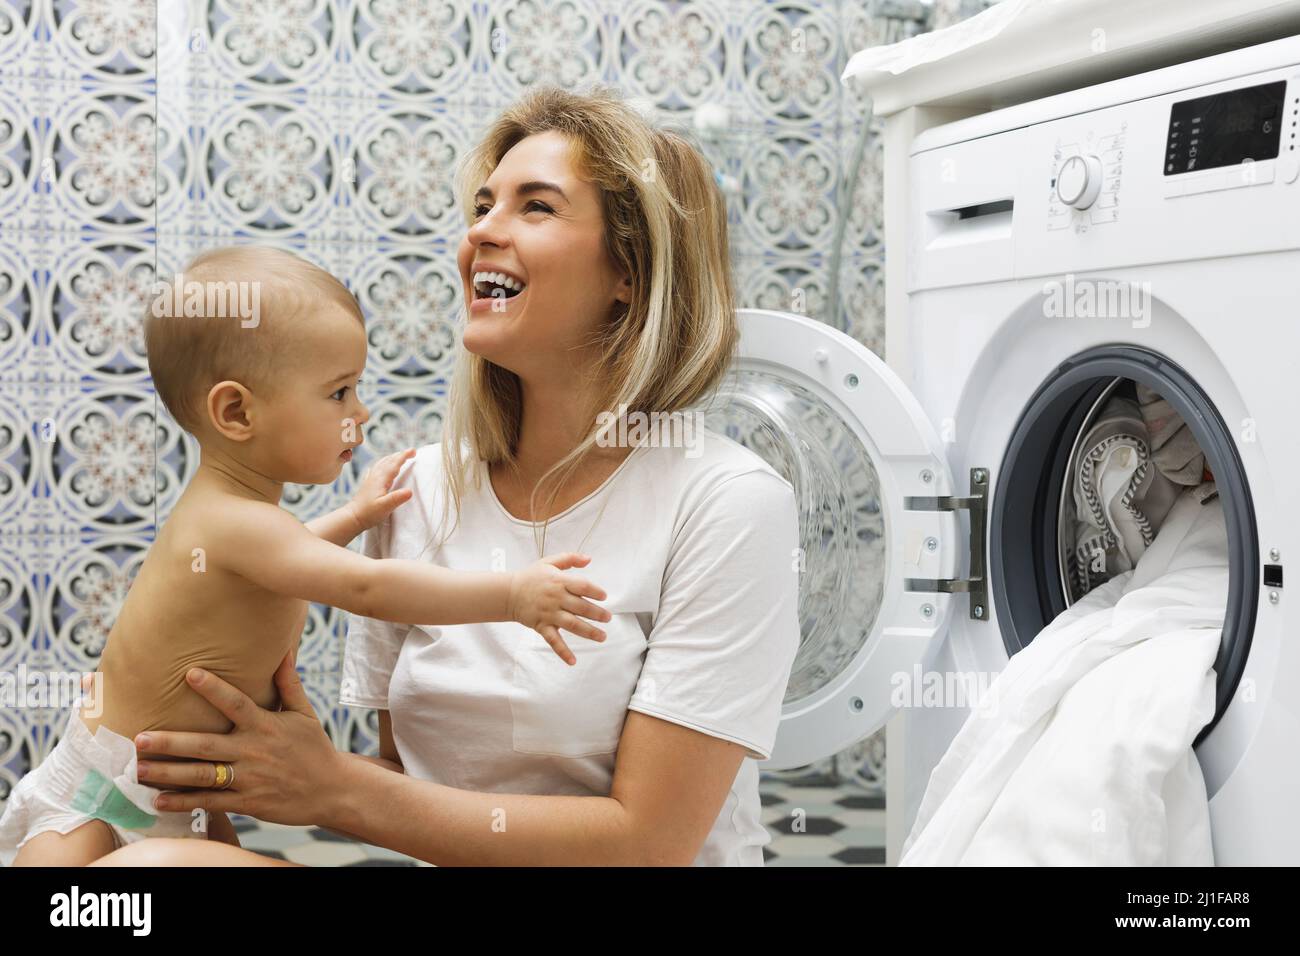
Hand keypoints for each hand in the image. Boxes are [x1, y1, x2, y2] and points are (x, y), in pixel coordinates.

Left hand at [132, 654, 344, 827]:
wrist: (333, 789)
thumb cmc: (315, 748)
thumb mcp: (304, 713)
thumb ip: (288, 683)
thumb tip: (284, 650)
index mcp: (267, 725)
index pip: (237, 703)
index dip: (214, 688)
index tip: (189, 673)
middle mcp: (254, 751)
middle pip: (207, 745)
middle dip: (172, 742)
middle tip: (139, 738)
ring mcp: (250, 779)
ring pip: (202, 776)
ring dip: (169, 773)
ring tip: (139, 769)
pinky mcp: (248, 802)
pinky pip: (211, 802)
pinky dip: (185, 802)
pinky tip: (159, 801)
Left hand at [347, 448, 415, 532]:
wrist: (352, 517)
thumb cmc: (368, 513)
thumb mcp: (385, 507)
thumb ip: (397, 498)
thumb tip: (410, 491)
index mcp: (381, 480)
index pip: (394, 464)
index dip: (404, 456)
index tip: (413, 451)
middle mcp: (375, 477)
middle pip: (389, 461)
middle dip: (400, 455)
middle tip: (411, 451)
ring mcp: (370, 480)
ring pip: (382, 464)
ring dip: (392, 458)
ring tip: (399, 456)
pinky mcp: (367, 485)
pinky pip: (376, 470)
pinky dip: (381, 466)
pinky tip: (379, 467)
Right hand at [507, 553, 610, 664]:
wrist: (508, 592)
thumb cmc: (531, 577)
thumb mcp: (550, 562)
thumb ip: (570, 558)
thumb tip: (589, 559)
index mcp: (559, 581)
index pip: (581, 586)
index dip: (595, 591)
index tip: (604, 597)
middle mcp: (555, 598)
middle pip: (580, 607)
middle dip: (597, 613)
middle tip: (608, 618)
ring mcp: (548, 613)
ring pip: (572, 624)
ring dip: (588, 631)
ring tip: (602, 636)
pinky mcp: (541, 626)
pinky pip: (553, 641)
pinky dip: (563, 651)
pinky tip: (573, 661)